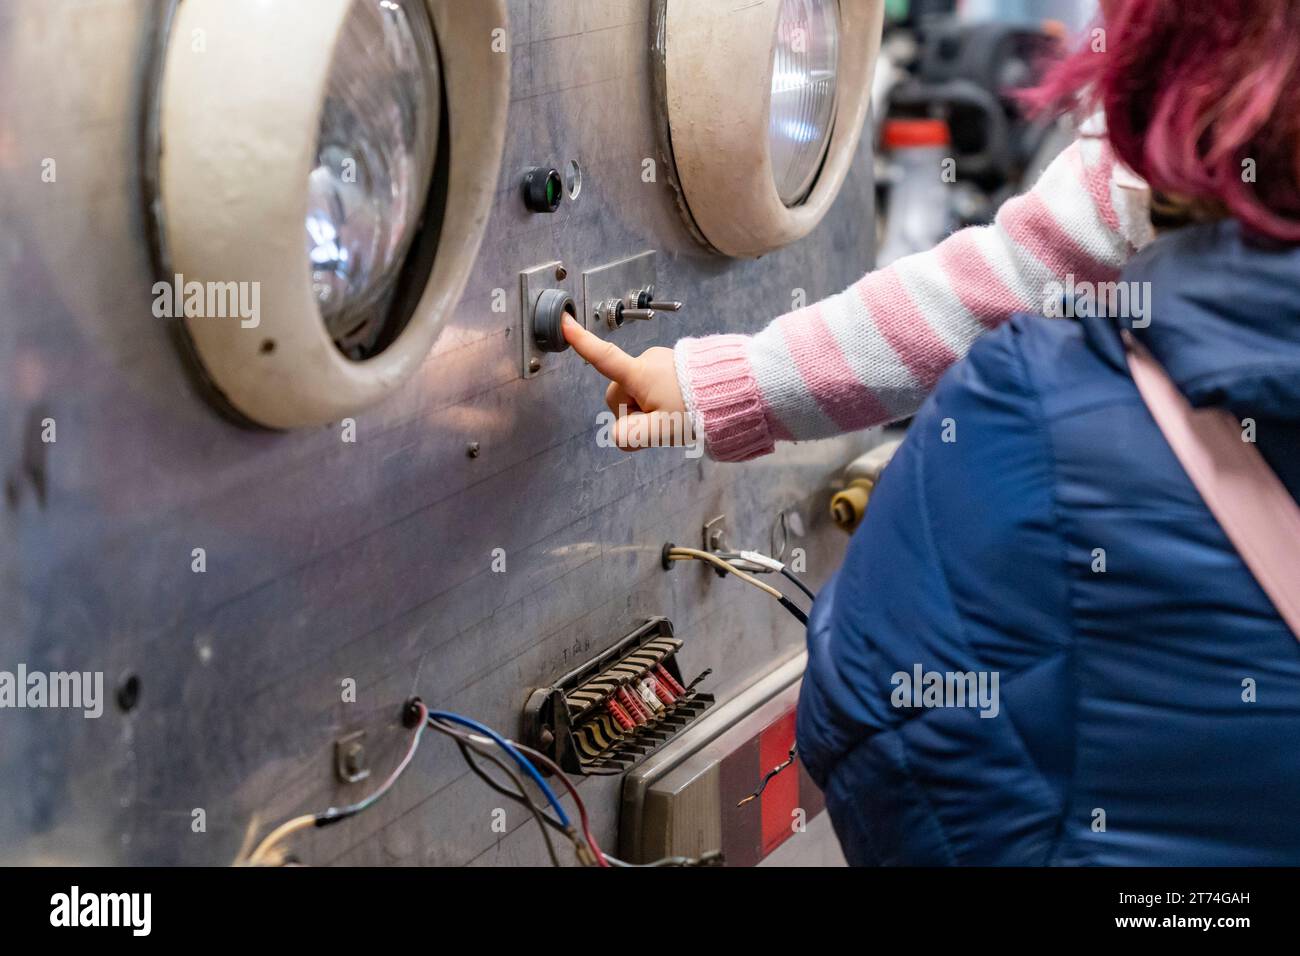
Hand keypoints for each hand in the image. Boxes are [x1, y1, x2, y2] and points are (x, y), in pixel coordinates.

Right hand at [562, 315, 692, 449]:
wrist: (736, 393)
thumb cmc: (699, 410)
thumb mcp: (662, 431)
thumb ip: (631, 435)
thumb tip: (618, 433)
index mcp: (640, 374)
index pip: (604, 359)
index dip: (582, 343)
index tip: (564, 322)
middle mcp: (647, 362)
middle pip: (619, 393)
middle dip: (631, 411)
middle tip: (658, 424)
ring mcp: (660, 362)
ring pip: (636, 391)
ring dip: (647, 407)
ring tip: (674, 416)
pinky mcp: (671, 365)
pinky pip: (652, 386)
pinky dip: (659, 399)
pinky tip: (679, 407)